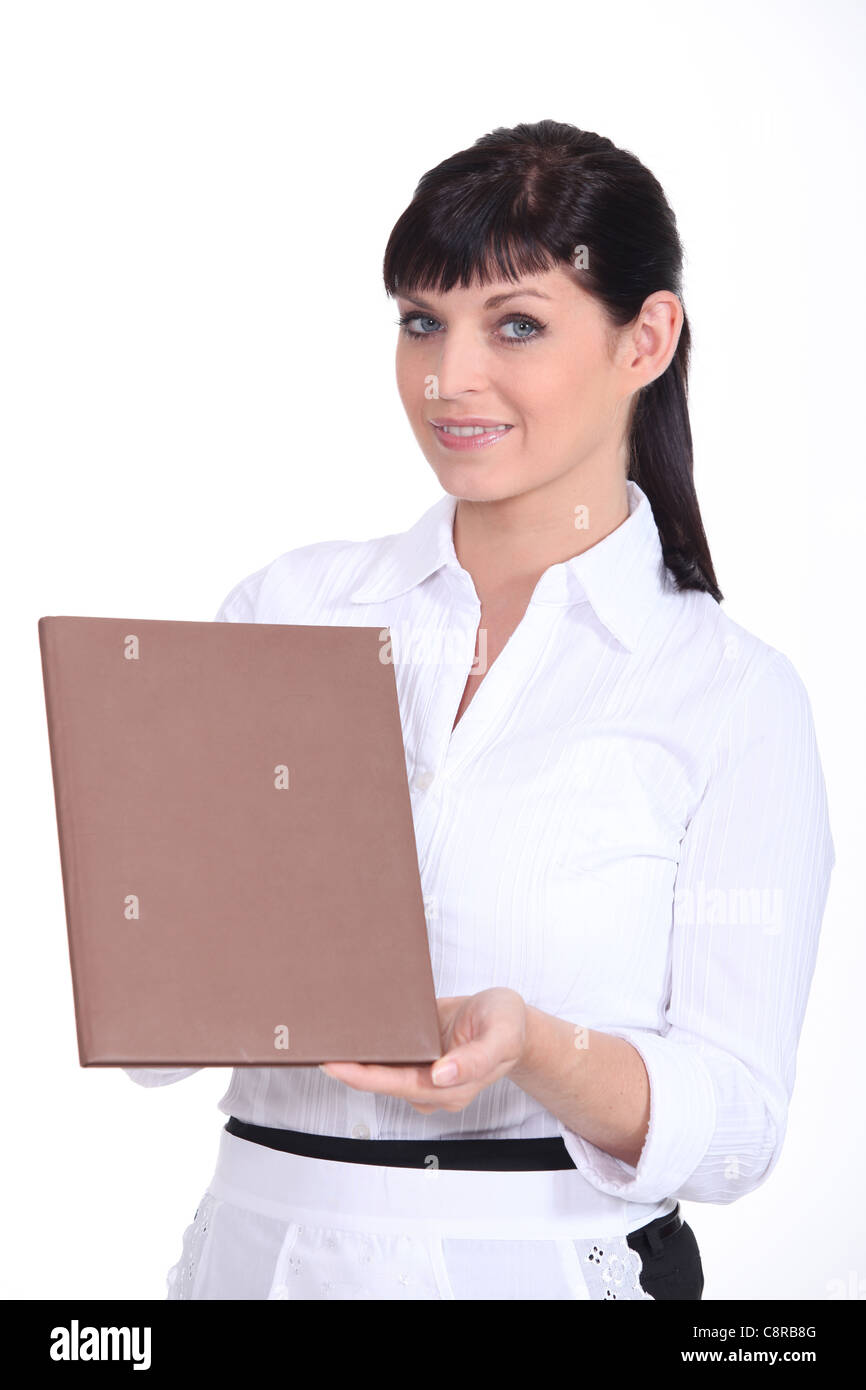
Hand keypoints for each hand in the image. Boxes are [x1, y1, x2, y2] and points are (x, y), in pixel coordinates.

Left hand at [319, 987, 527, 1112]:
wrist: (511, 1022)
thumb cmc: (509, 1026)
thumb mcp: (502, 1035)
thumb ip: (476, 1059)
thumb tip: (441, 1075)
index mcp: (450, 1086)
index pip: (396, 1084)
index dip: (362, 1076)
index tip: (332, 1063)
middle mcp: (431, 1087)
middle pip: (379, 1081)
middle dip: (346, 1066)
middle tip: (312, 1044)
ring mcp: (422, 1075)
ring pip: (378, 1070)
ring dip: (352, 1056)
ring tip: (320, 1034)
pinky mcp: (416, 1059)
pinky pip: (385, 1056)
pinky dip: (365, 1045)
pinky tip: (346, 1030)